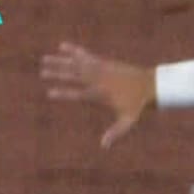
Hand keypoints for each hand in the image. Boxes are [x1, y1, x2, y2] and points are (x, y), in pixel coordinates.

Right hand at [41, 42, 155, 148]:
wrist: (150, 85)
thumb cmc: (138, 105)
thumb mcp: (128, 121)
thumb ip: (116, 133)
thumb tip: (104, 146)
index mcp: (101, 94)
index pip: (78, 94)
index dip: (63, 93)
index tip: (49, 93)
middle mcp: (98, 80)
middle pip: (74, 76)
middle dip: (58, 74)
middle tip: (42, 72)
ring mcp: (100, 69)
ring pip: (76, 64)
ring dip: (60, 61)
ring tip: (44, 59)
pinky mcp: (103, 62)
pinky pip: (86, 55)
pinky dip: (74, 51)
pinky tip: (62, 46)